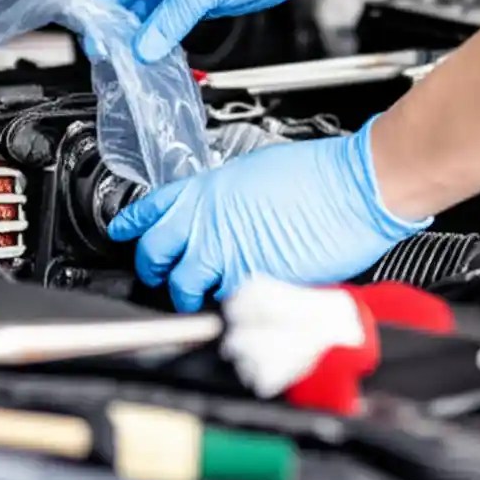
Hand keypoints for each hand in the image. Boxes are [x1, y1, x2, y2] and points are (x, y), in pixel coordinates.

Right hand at [87, 0, 349, 63]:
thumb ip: (170, 21)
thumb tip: (144, 47)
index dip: (100, 7)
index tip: (98, 37)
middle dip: (118, 25)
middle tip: (113, 53)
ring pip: (143, 10)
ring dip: (139, 34)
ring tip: (133, 57)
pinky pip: (164, 18)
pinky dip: (158, 35)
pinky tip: (154, 51)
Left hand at [107, 120, 429, 311]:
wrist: (355, 187)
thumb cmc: (320, 174)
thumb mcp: (256, 171)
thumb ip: (227, 197)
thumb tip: (221, 213)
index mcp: (207, 190)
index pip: (150, 210)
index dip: (131, 224)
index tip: (124, 232)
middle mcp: (208, 221)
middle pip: (155, 253)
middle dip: (153, 268)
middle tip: (158, 274)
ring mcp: (226, 253)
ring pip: (184, 287)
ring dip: (186, 296)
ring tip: (194, 299)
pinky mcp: (251, 281)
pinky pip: (224, 303)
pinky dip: (226, 308)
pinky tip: (232, 307)